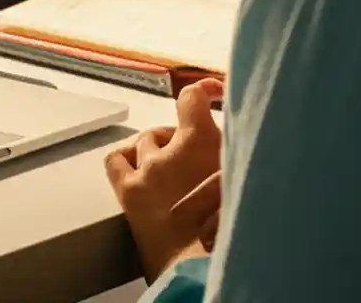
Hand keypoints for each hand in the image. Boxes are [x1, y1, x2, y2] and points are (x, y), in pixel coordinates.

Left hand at [105, 78, 223, 280]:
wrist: (200, 269)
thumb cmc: (230, 230)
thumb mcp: (244, 182)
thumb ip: (238, 159)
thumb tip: (238, 149)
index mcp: (202, 143)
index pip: (193, 97)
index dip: (202, 90)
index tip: (211, 91)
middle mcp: (169, 151)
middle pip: (171, 126)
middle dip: (183, 135)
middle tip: (196, 154)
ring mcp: (145, 171)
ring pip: (145, 142)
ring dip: (158, 147)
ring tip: (171, 164)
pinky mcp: (128, 192)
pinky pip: (116, 160)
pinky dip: (125, 157)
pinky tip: (136, 166)